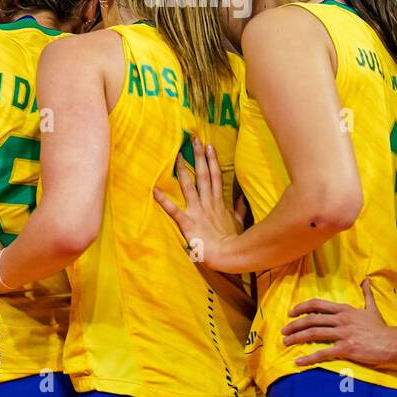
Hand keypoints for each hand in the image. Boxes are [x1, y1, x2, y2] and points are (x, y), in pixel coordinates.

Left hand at [153, 136, 242, 271]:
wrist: (228, 256)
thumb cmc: (232, 241)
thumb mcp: (238, 222)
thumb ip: (239, 209)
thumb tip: (242, 198)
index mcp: (219, 202)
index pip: (216, 176)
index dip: (212, 160)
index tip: (209, 146)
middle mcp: (208, 203)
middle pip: (204, 175)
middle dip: (199, 157)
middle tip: (194, 140)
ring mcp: (198, 212)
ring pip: (189, 187)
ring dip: (183, 171)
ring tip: (178, 156)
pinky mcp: (188, 223)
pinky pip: (174, 210)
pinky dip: (164, 201)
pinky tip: (155, 190)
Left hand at [281, 280, 396, 366]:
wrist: (392, 342)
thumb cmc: (381, 327)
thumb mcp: (372, 308)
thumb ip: (366, 294)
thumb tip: (366, 280)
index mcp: (344, 309)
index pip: (318, 305)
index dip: (302, 307)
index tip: (291, 313)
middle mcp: (341, 319)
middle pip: (312, 320)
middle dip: (294, 325)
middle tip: (283, 331)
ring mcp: (343, 334)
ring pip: (314, 334)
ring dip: (297, 338)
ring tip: (286, 343)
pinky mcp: (346, 348)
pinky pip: (323, 353)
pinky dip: (308, 358)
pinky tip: (298, 362)